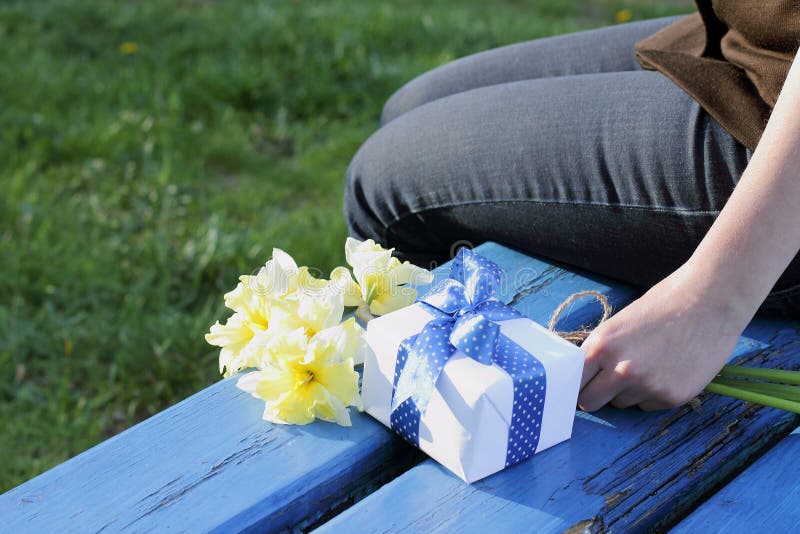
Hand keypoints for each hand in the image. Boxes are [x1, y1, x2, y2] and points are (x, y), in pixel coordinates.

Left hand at [577, 262, 753, 410]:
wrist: (709, 301)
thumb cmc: (661, 305)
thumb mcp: (618, 324)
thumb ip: (601, 352)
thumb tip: (584, 376)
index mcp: (601, 347)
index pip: (573, 381)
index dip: (575, 384)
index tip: (578, 386)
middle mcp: (620, 370)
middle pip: (590, 402)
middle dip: (596, 395)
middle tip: (608, 383)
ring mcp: (647, 386)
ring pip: (621, 403)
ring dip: (628, 391)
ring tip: (650, 362)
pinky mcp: (671, 397)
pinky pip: (649, 405)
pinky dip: (653, 393)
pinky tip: (668, 369)